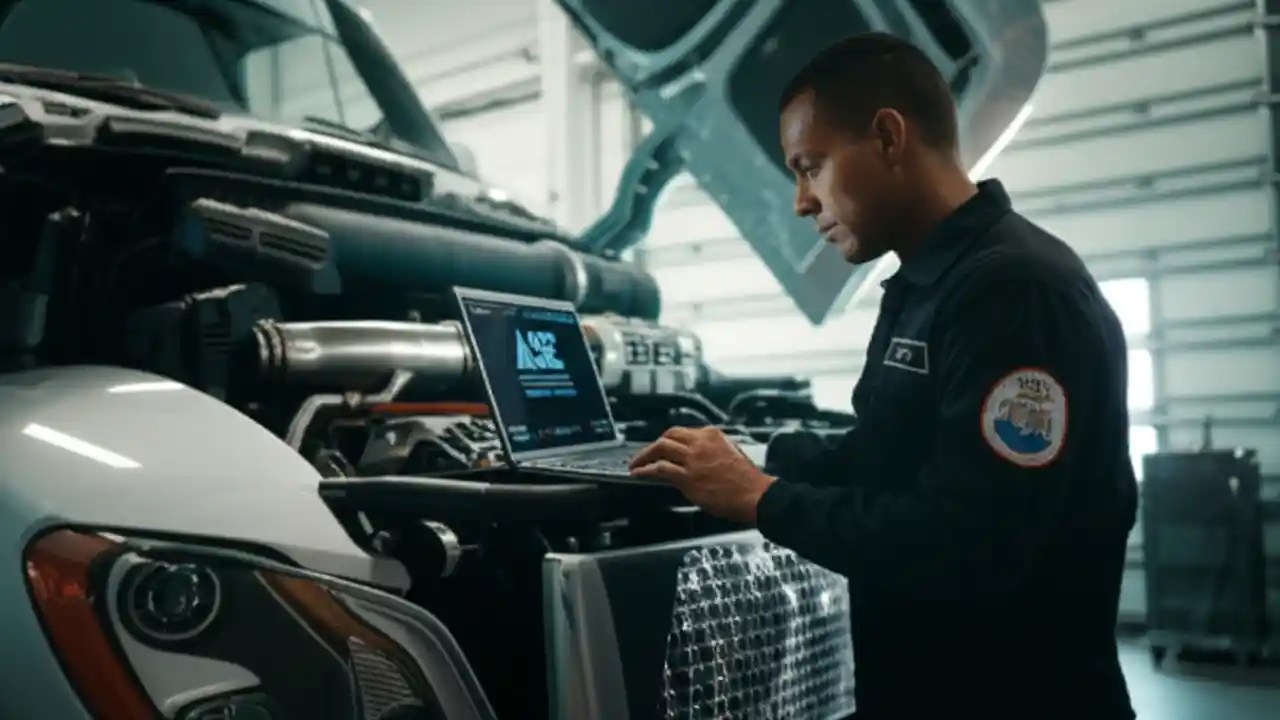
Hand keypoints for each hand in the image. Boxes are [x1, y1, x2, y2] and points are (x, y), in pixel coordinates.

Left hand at [628, 426, 775, 524]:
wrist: (755, 495)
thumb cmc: (747, 480)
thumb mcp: (731, 453)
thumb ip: (712, 451)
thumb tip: (696, 458)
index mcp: (712, 435)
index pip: (684, 433)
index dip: (670, 441)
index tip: (663, 448)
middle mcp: (700, 442)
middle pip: (669, 435)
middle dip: (654, 445)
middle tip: (645, 454)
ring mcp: (692, 458)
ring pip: (661, 448)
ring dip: (644, 455)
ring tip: (635, 463)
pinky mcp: (687, 476)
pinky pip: (659, 468)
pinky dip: (645, 470)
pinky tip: (638, 473)